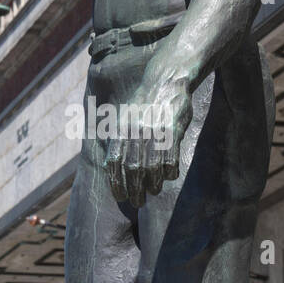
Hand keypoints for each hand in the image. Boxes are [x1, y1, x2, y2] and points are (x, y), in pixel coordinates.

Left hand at [104, 77, 192, 206]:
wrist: (166, 80)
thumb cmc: (145, 102)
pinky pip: (170, 159)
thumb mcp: (125, 116)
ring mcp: (154, 132)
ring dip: (153, 184)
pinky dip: (169, 172)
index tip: (120, 196)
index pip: (114, 163)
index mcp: (121, 129)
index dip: (116, 183)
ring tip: (154, 191)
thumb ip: (119, 139)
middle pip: (133, 170)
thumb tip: (110, 164)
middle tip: (138, 202)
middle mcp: (135, 132)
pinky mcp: (172, 132)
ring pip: (152, 168)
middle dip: (135, 190)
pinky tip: (169, 176)